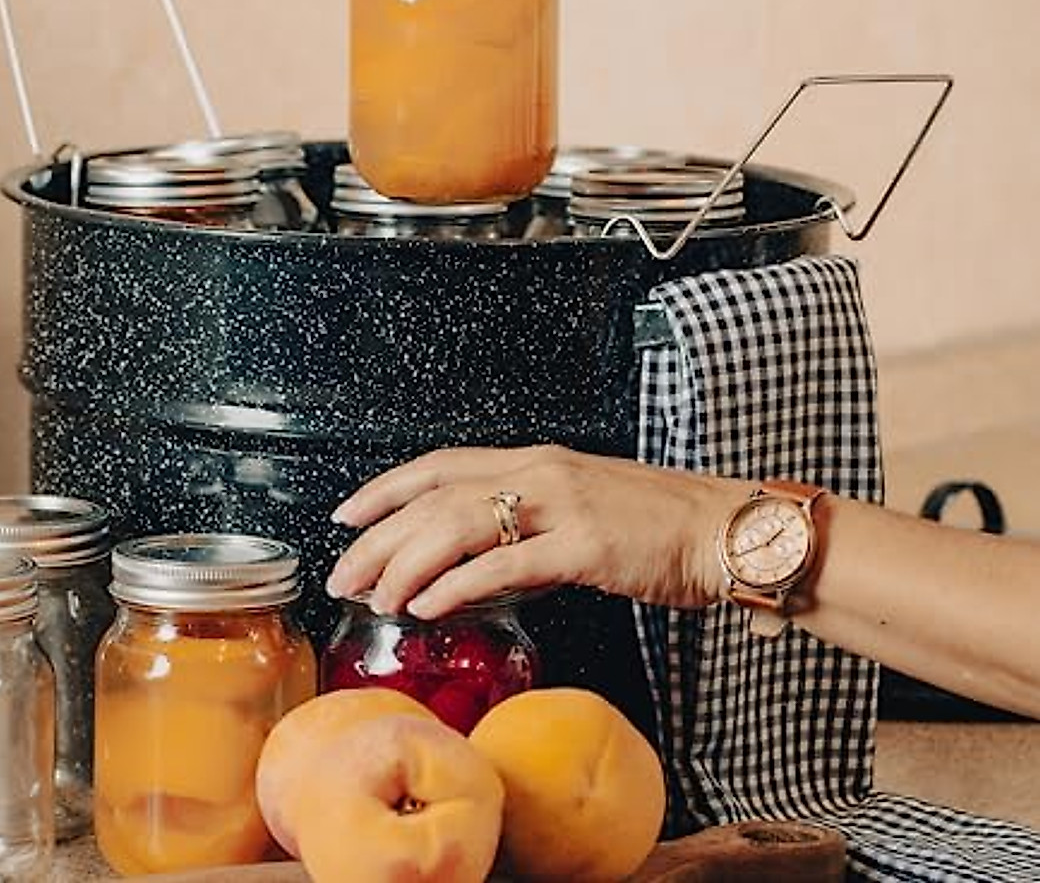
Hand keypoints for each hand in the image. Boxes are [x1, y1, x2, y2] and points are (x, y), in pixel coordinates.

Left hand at [326, 445, 738, 618]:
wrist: (724, 530)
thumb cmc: (656, 525)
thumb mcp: (578, 508)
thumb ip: (525, 527)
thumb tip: (471, 563)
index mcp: (535, 461)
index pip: (439, 465)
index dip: (385, 488)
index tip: (347, 515)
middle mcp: (540, 472)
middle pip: (434, 497)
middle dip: (378, 536)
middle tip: (343, 573)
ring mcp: (562, 505)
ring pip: (459, 524)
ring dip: (406, 563)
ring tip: (376, 596)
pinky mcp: (586, 546)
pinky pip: (506, 565)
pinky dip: (458, 585)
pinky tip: (429, 606)